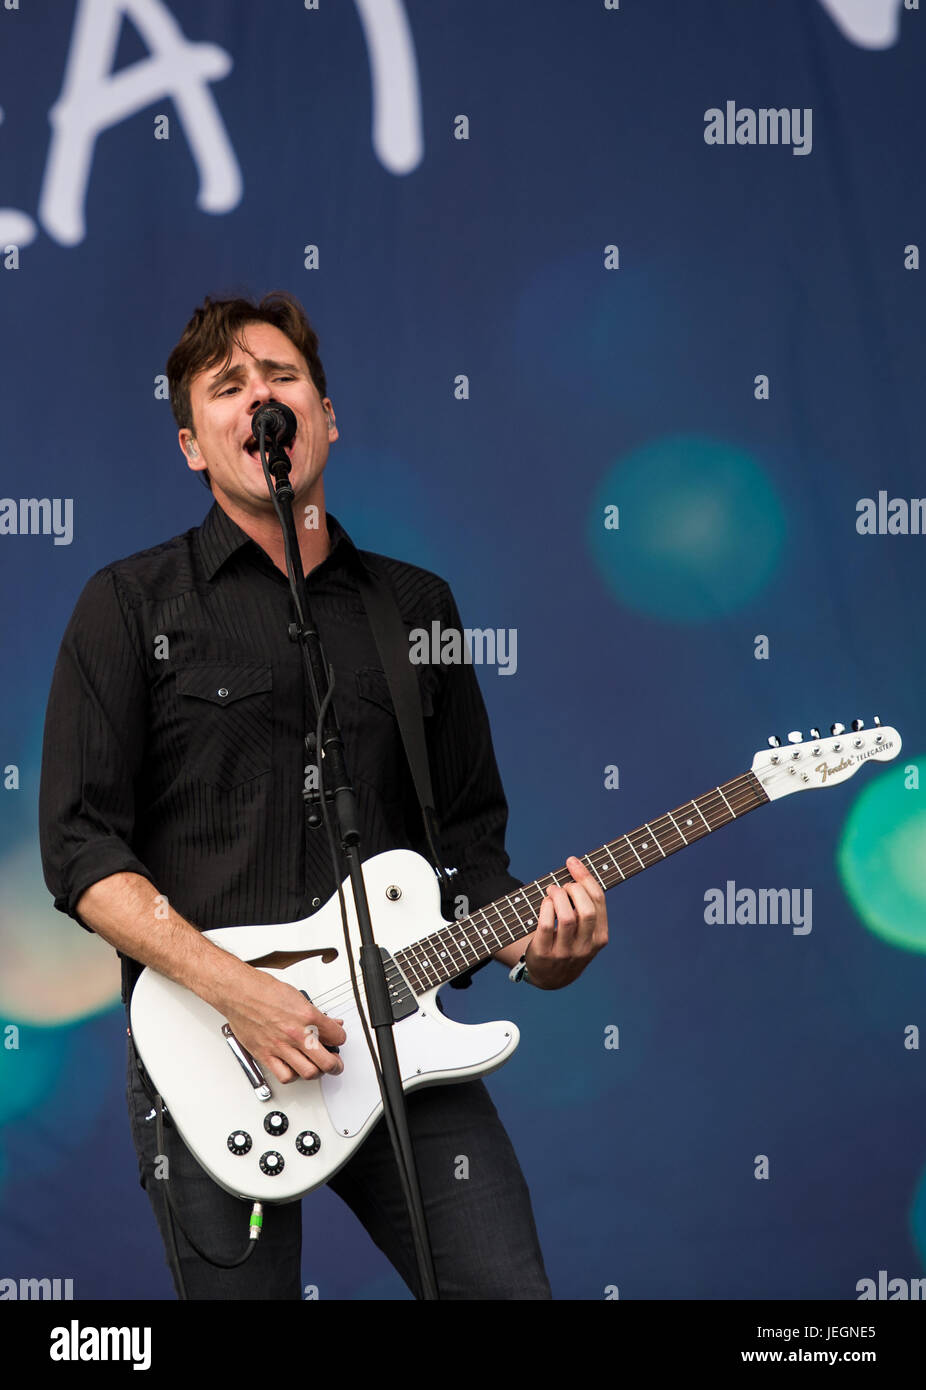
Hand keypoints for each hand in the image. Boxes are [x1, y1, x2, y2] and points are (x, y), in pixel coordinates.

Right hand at [219, 967, 346, 1083]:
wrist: (240, 993)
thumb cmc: (264, 991)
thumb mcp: (298, 996)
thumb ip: (316, 1014)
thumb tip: (330, 1023)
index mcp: (307, 1016)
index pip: (337, 1037)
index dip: (340, 1040)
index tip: (337, 1040)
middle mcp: (296, 1034)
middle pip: (327, 1062)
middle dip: (335, 1065)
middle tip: (335, 1064)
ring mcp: (281, 1046)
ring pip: (309, 1073)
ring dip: (316, 1072)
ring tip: (316, 1068)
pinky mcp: (265, 1055)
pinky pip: (285, 1076)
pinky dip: (292, 1076)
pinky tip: (294, 1069)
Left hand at [524, 855, 607, 989]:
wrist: (550, 977)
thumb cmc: (568, 943)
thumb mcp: (585, 931)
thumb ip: (586, 906)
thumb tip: (577, 868)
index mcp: (600, 937)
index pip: (598, 901)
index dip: (586, 877)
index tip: (572, 862)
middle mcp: (586, 947)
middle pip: (586, 910)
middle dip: (573, 889)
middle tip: (562, 885)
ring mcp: (566, 952)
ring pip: (567, 918)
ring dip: (557, 896)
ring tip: (552, 890)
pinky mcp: (545, 954)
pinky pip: (546, 926)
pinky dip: (545, 908)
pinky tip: (544, 903)